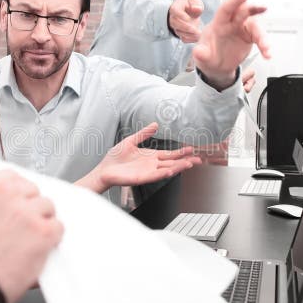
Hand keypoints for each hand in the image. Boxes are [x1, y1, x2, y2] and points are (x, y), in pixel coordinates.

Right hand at [0, 170, 62, 302]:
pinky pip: (58, 227)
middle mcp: (7, 193)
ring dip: (42, 223)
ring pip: (48, 208)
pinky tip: (34, 250)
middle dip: (31, 209)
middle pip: (35, 192)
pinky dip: (51, 240)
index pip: (15, 177)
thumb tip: (14, 200)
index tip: (19, 204)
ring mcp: (27, 211)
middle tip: (21, 230)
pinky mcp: (43, 230)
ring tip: (25, 242)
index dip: (19, 194)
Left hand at [78, 122, 201, 192]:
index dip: (180, 152)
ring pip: (167, 169)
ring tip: (189, 164)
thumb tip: (155, 124)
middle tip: (198, 160)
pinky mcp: (141, 178)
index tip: (191, 149)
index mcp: (150, 156)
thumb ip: (144, 133)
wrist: (104, 169)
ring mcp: (148, 172)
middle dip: (185, 161)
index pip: (169, 154)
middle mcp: (152, 165)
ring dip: (178, 167)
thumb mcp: (131, 141)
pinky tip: (170, 171)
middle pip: (172, 163)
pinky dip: (163, 173)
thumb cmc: (115, 158)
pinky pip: (154, 176)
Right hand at [168, 0, 203, 42]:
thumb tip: (196, 8)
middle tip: (196, 29)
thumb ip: (196, 3)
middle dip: (186, 27)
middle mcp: (173, 18)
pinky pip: (183, 39)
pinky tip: (198, 37)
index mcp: (175, 7)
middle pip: (176, 24)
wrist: (188, 13)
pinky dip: (191, 39)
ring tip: (199, 33)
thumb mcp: (195, 1)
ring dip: (189, 34)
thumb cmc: (191, 6)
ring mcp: (175, 27)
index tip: (189, 18)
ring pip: (179, 32)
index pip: (175, 11)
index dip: (181, 15)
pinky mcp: (180, 34)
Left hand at [193, 0, 268, 90]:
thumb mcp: (202, 56)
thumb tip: (198, 52)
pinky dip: (264, 45)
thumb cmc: (208, 56)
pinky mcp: (250, 37)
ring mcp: (242, 30)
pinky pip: (260, 39)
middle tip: (262, 8)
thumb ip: (201, 54)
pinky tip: (267, 54)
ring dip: (262, 37)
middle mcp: (231, 24)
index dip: (235, 1)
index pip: (226, 9)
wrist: (216, 66)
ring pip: (255, 27)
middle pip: (243, 12)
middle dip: (253, 8)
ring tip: (266, 49)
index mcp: (218, 24)